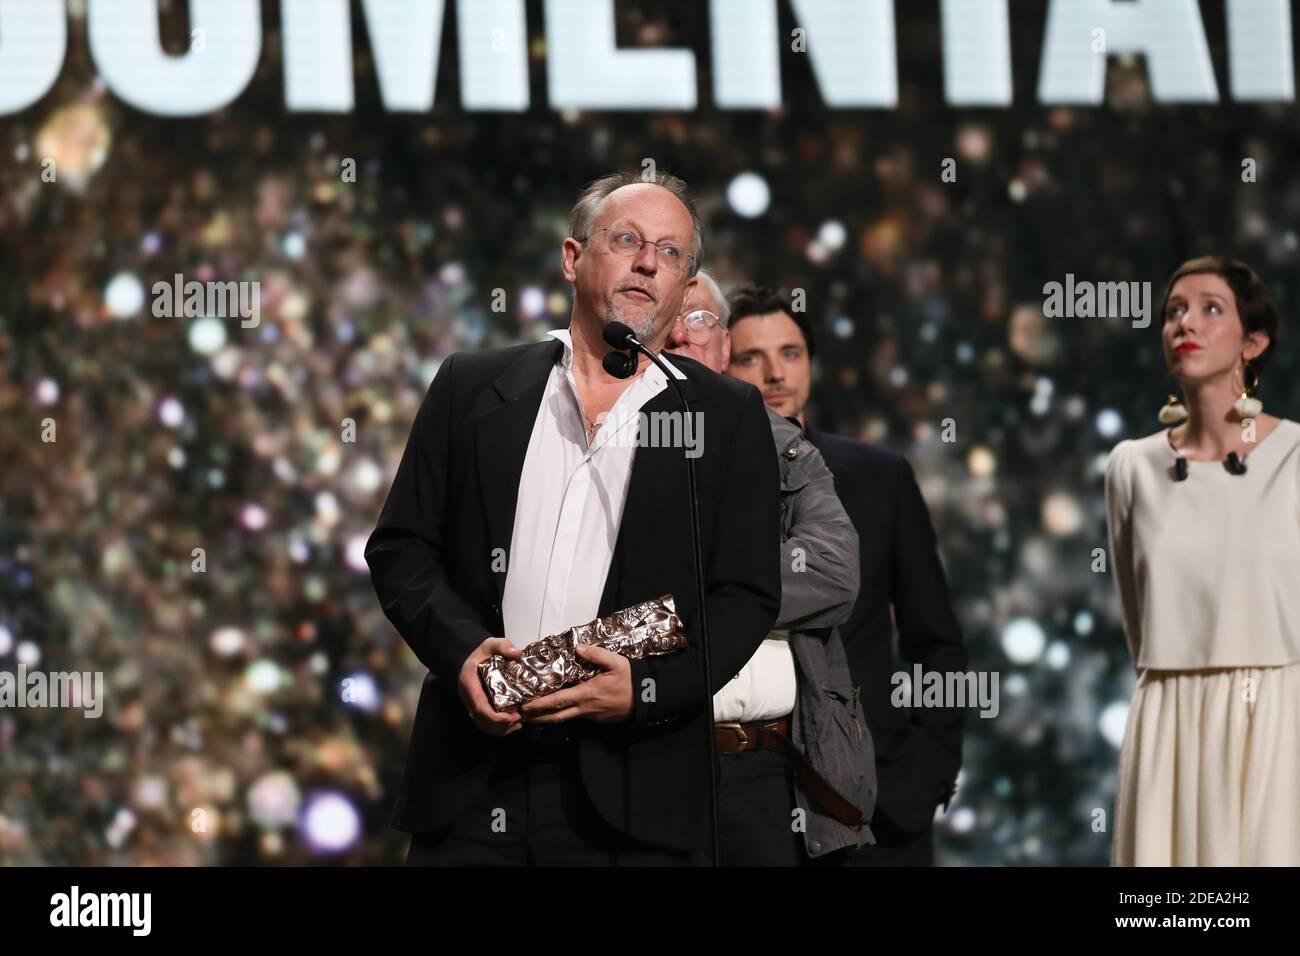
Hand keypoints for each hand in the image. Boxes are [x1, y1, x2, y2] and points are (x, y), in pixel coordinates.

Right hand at [458, 637, 523, 735]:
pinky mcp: (478, 708)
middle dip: (501, 725)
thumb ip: (503, 645)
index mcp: (469, 685)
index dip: (496, 717)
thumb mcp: (490, 644)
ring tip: (518, 724)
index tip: (513, 716)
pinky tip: (513, 724)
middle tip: (519, 719)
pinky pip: (486, 724)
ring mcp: (472, 705)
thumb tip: (517, 653)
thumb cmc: (481, 653)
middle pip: (482, 721)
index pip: (480, 708)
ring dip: (501, 729)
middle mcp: (469, 698)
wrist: (470, 658)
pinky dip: (499, 728)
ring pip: (484, 725)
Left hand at [518, 644, 632, 723]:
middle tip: (519, 715)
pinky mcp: (595, 719)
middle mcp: (585, 708)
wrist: (647, 698)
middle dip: (537, 717)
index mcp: (587, 694)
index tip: (525, 705)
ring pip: (564, 719)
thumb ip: (596, 654)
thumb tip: (578, 647)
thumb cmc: (631, 680)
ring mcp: (590, 716)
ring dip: (547, 718)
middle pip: (556, 716)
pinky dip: (562, 715)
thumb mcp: (616, 662)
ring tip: (532, 715)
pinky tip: (556, 710)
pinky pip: (575, 717)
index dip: (539, 704)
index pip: (557, 701)